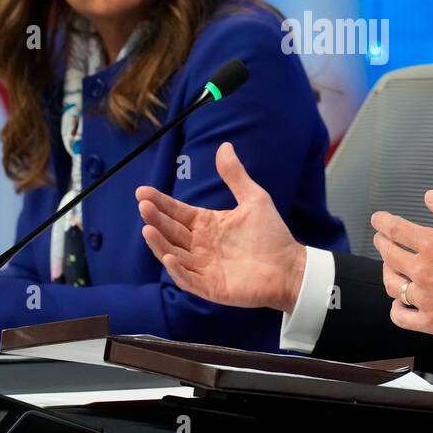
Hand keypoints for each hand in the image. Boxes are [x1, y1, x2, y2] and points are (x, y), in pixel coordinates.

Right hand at [136, 142, 306, 312]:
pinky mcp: (211, 287)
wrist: (290, 266)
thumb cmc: (271, 234)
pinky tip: (170, 257)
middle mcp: (200, 245)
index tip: (142, 192)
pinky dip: (178, 270)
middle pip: (171, 231)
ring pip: (174, 254)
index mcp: (207, 224)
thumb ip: (235, 175)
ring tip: (148, 229)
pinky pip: (189, 279)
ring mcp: (203, 267)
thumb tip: (224, 146)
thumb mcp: (253, 199)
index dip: (160, 202)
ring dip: (159, 243)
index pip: (177, 212)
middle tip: (144, 206)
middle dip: (156, 219)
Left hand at [372, 190, 432, 344]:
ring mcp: (423, 299)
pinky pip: (399, 316)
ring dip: (387, 271)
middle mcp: (422, 272)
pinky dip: (396, 308)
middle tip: (382, 239)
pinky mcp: (429, 321)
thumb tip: (429, 197)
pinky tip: (400, 302)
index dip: (382, 222)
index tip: (378, 219)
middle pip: (388, 254)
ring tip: (390, 266)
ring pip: (391, 284)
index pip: (395, 230)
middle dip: (382, 242)